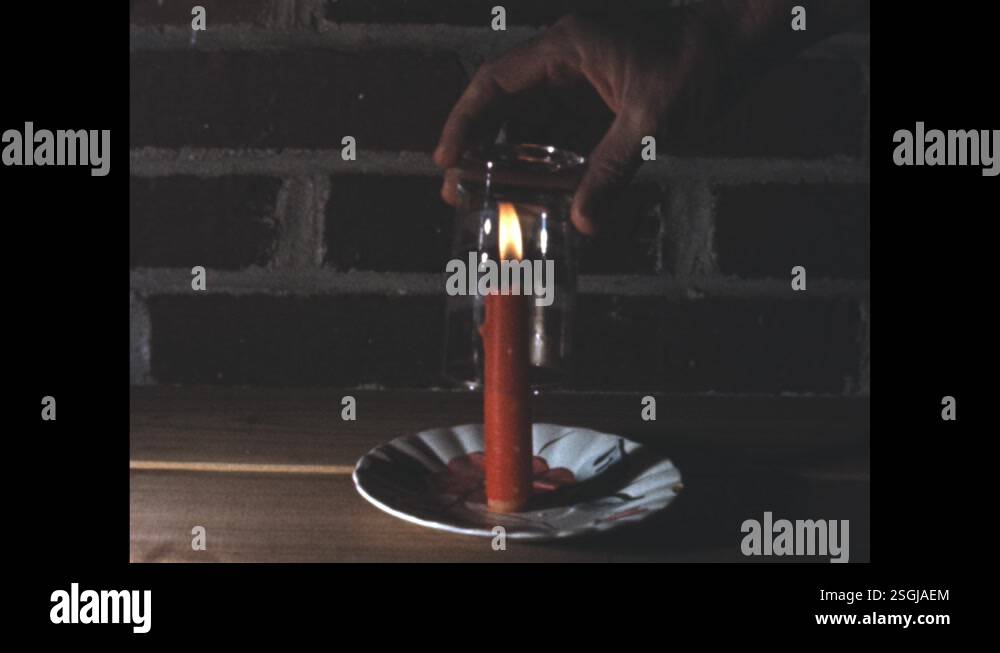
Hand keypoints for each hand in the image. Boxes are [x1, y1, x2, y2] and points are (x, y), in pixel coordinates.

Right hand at [433, 9, 728, 234]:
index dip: (464, 121)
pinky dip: (546, 158)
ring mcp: (584, 77)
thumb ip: (613, 170)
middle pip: (506, 104)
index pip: (495, 83)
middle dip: (480, 146)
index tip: (445, 159)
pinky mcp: (602, 95)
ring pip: (531, 119)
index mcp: (566, 49)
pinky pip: (561, 129)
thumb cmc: (699, 64)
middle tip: (459, 191)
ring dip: (511, 156)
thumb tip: (584, 222)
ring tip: (491, 196)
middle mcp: (567, 60)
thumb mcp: (652, 120)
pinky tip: (538, 189)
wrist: (739, 44)